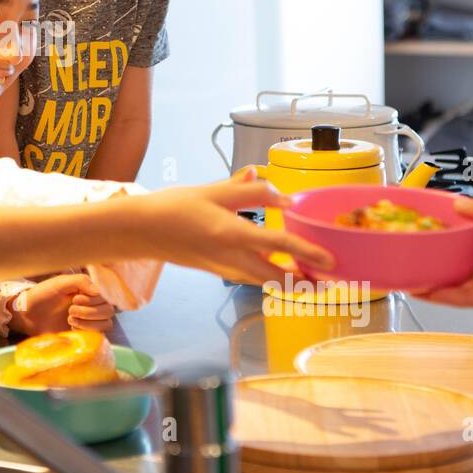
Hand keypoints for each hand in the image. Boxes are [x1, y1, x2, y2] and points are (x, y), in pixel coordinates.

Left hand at [10, 274, 108, 334]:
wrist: (28, 314)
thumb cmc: (43, 295)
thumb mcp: (60, 283)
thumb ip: (81, 281)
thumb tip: (99, 292)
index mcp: (88, 292)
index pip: (105, 297)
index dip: (93, 300)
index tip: (75, 298)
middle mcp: (92, 307)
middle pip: (108, 311)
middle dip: (90, 312)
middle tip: (70, 310)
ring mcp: (89, 322)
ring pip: (107, 324)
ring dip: (89, 323)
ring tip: (69, 319)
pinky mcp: (84, 335)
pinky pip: (98, 337)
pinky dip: (87, 332)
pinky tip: (71, 329)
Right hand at [131, 167, 336, 285]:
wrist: (141, 231)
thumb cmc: (174, 207)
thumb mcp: (213, 190)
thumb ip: (250, 192)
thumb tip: (283, 196)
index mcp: (232, 235)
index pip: (279, 247)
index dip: (308, 254)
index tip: (331, 261)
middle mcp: (232, 259)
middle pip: (278, 279)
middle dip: (305, 281)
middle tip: (328, 276)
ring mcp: (225, 269)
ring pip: (266, 281)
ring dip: (289, 280)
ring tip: (310, 272)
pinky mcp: (219, 271)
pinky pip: (253, 278)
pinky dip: (271, 276)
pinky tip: (277, 264)